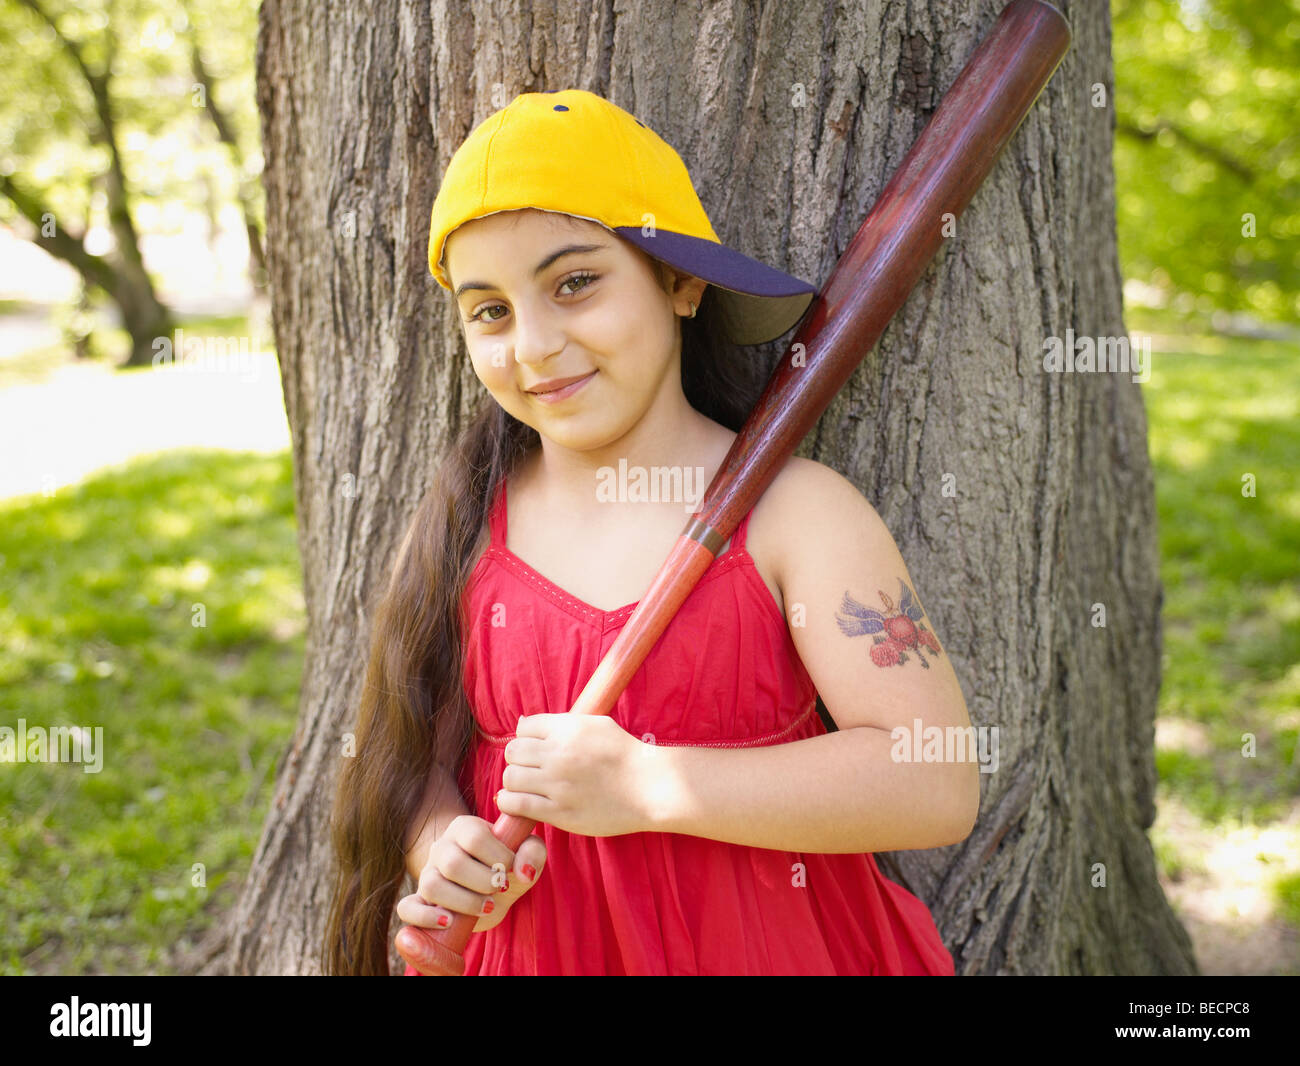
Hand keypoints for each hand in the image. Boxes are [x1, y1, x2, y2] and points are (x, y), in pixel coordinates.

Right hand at [395, 814, 546, 970]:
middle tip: (499, 889)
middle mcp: (442, 847)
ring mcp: (427, 873)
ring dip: (463, 902)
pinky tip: (448, 922)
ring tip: (485, 908)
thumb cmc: (507, 868)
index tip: (512, 869)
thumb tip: (524, 872)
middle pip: (452, 862)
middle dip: (483, 881)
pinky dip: (425, 917)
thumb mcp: (525, 856)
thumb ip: (533, 852)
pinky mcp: (419, 900)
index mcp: (465, 828)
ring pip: (431, 884)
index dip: (498, 856)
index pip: (475, 836)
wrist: (490, 893)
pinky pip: (407, 908)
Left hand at [498, 713, 656, 836]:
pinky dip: (510, 803)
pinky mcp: (559, 812)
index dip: (526, 738)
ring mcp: (558, 784)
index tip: (534, 750)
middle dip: (518, 760)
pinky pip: (517, 804)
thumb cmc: (625, 754)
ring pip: (511, 778)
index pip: (524, 728)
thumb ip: (560, 723)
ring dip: (513, 782)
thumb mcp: (596, 725)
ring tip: (525, 787)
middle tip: (529, 770)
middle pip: (513, 752)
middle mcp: (559, 754)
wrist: (649, 786)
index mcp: (568, 729)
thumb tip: (523, 725)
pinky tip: (517, 803)